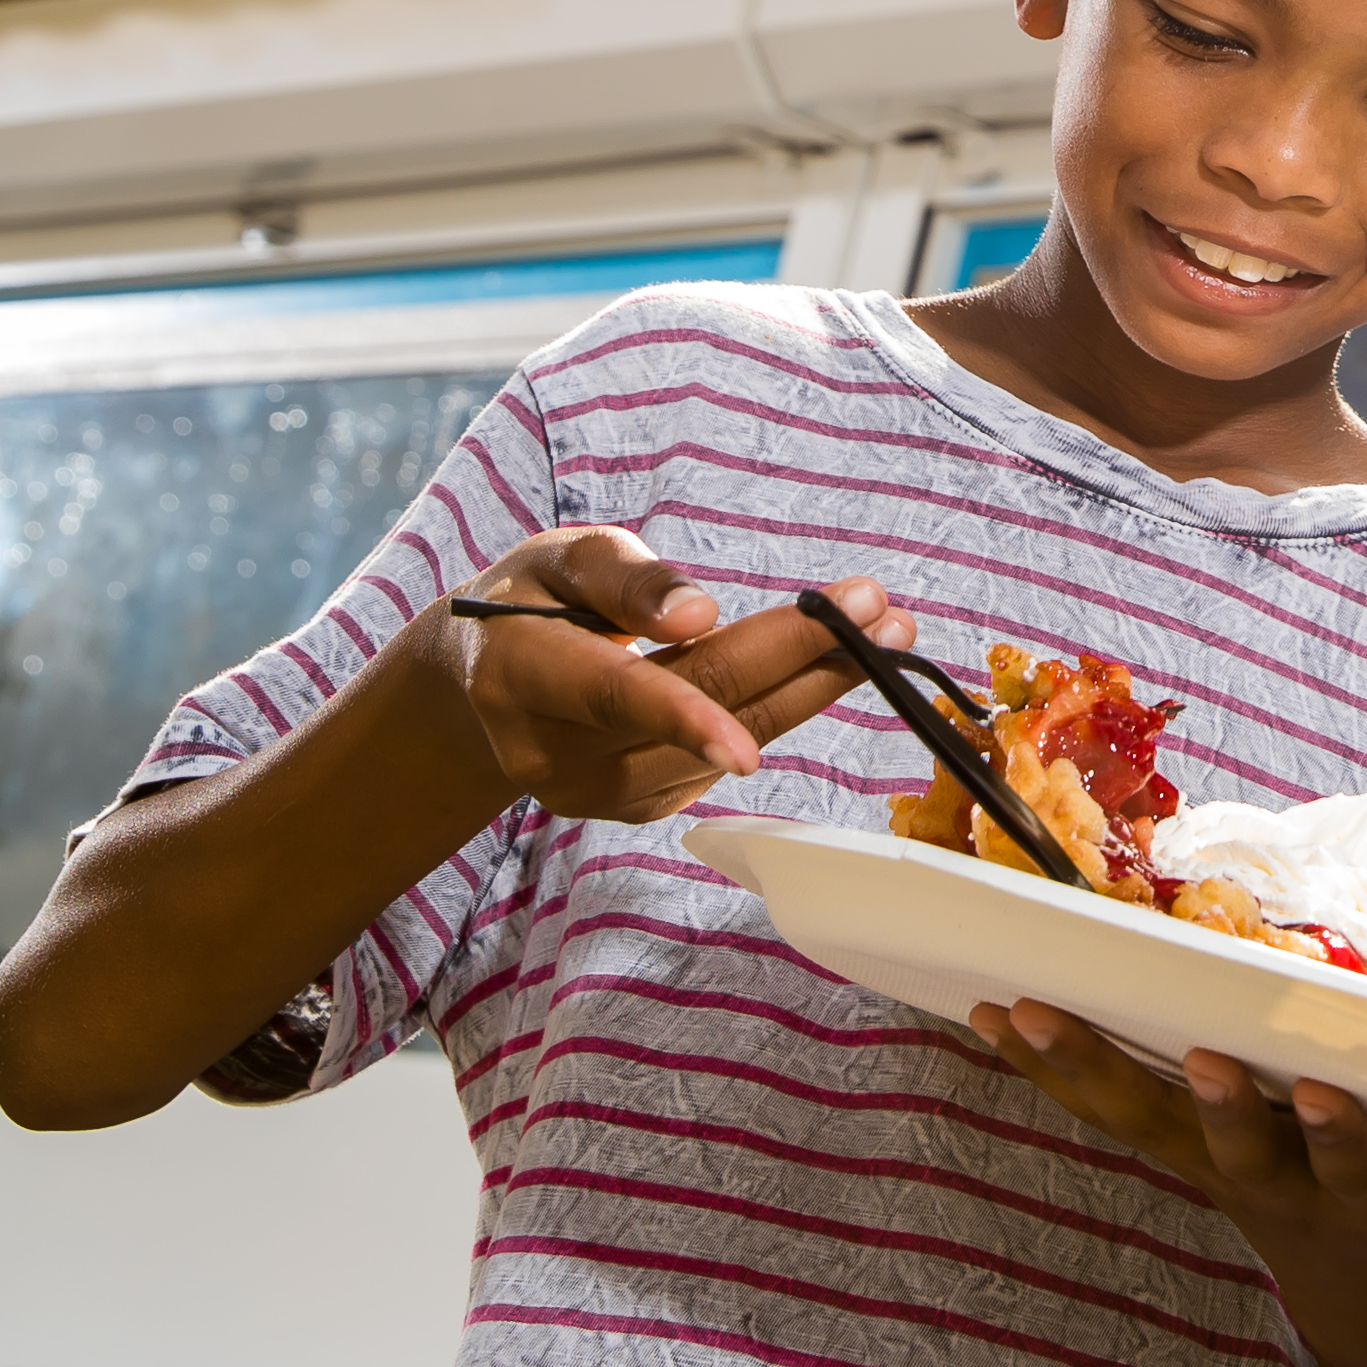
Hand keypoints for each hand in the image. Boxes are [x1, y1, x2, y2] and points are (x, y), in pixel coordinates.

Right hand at [441, 533, 908, 821]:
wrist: (482, 684)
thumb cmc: (527, 605)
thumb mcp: (556, 559)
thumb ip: (623, 579)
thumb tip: (699, 613)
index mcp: (523, 678)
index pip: (613, 697)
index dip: (686, 716)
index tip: (751, 741)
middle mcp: (555, 754)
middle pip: (698, 708)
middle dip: (798, 658)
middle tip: (879, 611)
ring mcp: (596, 794)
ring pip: (729, 740)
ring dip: (813, 684)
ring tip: (884, 630)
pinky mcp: (636, 808)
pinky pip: (723, 757)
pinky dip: (780, 710)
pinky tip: (823, 669)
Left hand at [971, 1001, 1366, 1313]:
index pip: (1360, 1169)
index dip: (1342, 1139)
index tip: (1324, 1096)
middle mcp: (1290, 1193)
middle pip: (1235, 1148)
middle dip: (1211, 1103)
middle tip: (1186, 1050)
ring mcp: (1226, 1176)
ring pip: (1142, 1124)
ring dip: (1078, 1072)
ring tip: (1016, 1007)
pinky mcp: (1184, 1153)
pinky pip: (1103, 1105)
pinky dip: (1049, 1063)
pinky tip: (985, 1006)